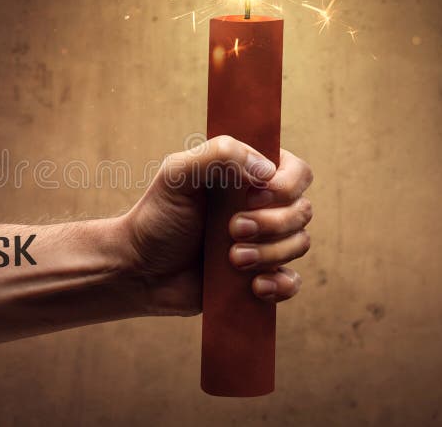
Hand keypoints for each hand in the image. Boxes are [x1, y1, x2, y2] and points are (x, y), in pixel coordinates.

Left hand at [120, 136, 313, 315]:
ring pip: (299, 244)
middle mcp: (262, 207)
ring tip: (232, 260)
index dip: (285, 186)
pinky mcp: (259, 276)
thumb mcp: (178, 174)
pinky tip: (254, 286)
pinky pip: (292, 281)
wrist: (139, 268)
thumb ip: (219, 154)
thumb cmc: (157, 216)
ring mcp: (263, 242)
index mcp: (248, 175)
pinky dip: (281, 284)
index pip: (297, 172)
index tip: (250, 196)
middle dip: (272, 223)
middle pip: (302, 210)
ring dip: (269, 254)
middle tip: (231, 230)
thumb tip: (267, 170)